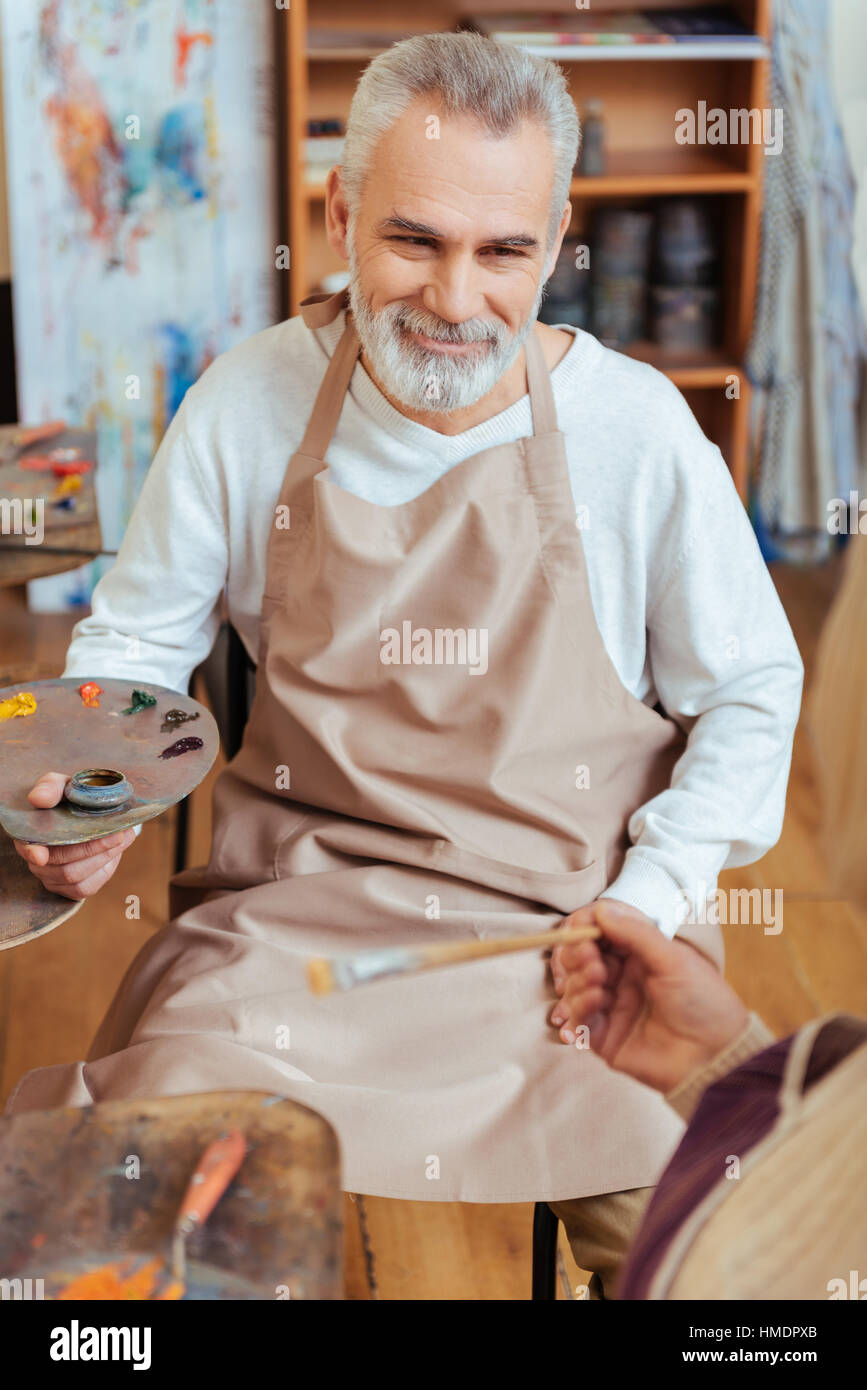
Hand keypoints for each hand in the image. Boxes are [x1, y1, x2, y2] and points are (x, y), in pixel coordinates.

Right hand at [13, 772, 136, 900]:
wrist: (89, 811)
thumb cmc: (70, 798)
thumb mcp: (61, 785)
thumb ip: (50, 788)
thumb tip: (38, 798)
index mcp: (29, 834)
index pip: (27, 848)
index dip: (32, 853)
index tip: (41, 856)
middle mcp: (37, 860)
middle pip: (60, 865)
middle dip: (91, 850)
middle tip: (116, 833)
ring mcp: (52, 877)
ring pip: (75, 878)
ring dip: (103, 858)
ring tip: (123, 837)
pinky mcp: (71, 888)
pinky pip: (87, 887)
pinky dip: (105, 870)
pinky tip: (116, 851)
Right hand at [549, 897, 749, 1093]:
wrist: (716, 1056)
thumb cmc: (704, 1001)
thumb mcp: (673, 959)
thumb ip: (635, 933)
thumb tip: (601, 909)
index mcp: (639, 955)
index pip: (601, 935)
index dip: (586, 929)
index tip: (579, 927)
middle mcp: (622, 979)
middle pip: (581, 959)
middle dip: (578, 954)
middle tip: (589, 957)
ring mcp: (612, 1008)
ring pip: (575, 987)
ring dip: (579, 979)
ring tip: (598, 980)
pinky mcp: (605, 1037)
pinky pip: (580, 1018)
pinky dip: (579, 1007)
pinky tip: (595, 1000)